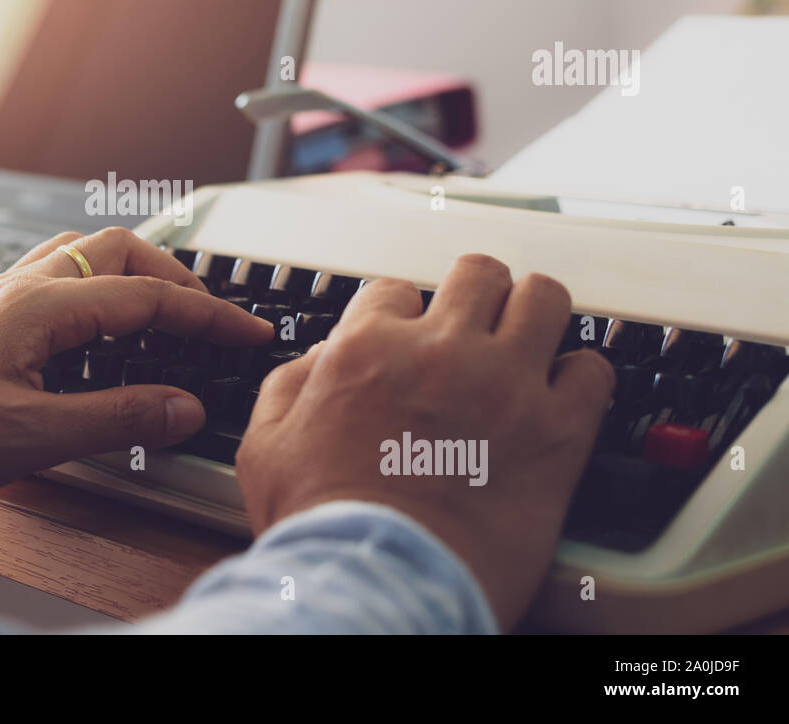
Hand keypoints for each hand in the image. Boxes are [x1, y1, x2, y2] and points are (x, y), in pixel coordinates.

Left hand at [0, 227, 272, 499]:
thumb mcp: (34, 435)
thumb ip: (117, 418)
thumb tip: (184, 407)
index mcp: (42, 306)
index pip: (147, 297)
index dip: (207, 315)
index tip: (247, 332)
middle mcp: (23, 285)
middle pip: (119, 249)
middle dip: (175, 276)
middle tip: (208, 315)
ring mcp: (2, 292)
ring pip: (85, 252)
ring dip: (134, 270)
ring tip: (163, 307)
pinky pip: (56, 272)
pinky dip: (97, 284)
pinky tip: (97, 323)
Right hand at [235, 253, 613, 629]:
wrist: (380, 583)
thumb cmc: (323, 527)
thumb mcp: (264, 450)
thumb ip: (286, 388)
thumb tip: (318, 360)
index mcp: (366, 350)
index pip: (395, 291)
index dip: (402, 316)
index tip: (410, 341)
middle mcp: (439, 351)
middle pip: (478, 274)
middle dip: (477, 295)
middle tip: (477, 326)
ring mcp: (504, 384)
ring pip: (544, 299)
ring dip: (535, 316)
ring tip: (529, 342)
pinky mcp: (557, 430)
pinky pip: (593, 370)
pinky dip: (581, 378)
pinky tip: (564, 397)